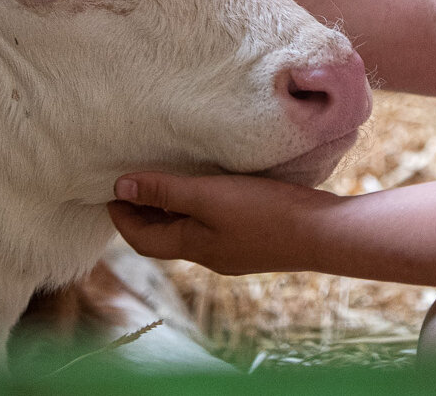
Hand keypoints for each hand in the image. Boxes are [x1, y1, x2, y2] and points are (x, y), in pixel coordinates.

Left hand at [107, 172, 335, 275]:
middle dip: (143, 213)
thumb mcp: (209, 195)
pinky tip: (210, 189)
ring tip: (164, 181)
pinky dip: (198, 209)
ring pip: (190, 230)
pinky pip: (213, 226)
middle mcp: (211, 255)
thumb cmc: (265, 213)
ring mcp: (235, 250)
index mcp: (194, 247)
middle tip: (131, 184)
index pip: (143, 239)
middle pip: (164, 237)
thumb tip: (120, 188)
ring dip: (171, 209)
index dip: (122, 217)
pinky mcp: (255, 239)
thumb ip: (165, 190)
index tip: (110, 191)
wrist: (324, 233)